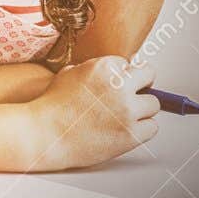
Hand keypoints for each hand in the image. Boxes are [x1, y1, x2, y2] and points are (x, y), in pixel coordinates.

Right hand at [29, 55, 158, 170]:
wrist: (44, 134)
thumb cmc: (52, 106)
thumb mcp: (68, 75)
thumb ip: (93, 69)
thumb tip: (115, 71)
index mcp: (103, 67)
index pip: (128, 64)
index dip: (121, 74)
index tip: (114, 84)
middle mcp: (119, 86)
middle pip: (149, 76)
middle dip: (140, 84)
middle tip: (130, 94)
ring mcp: (128, 110)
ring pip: (154, 104)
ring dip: (142, 109)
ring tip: (123, 115)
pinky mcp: (132, 133)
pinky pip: (152, 127)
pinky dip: (141, 129)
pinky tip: (124, 129)